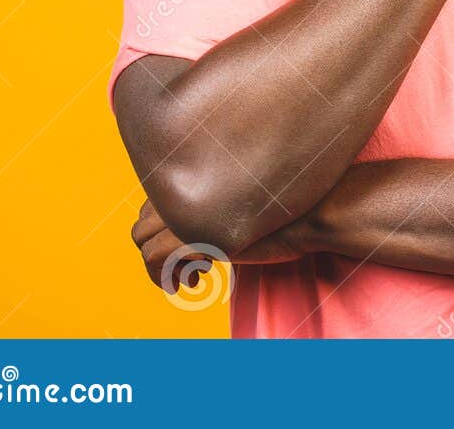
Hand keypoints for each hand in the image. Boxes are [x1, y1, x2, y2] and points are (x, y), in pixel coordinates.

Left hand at [130, 199, 297, 293]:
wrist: (313, 213)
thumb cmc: (291, 206)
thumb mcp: (252, 201)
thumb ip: (225, 202)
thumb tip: (209, 224)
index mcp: (200, 173)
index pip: (153, 204)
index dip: (168, 231)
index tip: (195, 248)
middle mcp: (187, 186)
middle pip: (142, 223)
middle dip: (160, 249)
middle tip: (193, 266)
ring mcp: (185, 210)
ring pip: (141, 241)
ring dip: (162, 266)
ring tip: (194, 277)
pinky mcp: (190, 234)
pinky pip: (153, 259)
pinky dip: (169, 276)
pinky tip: (199, 280)